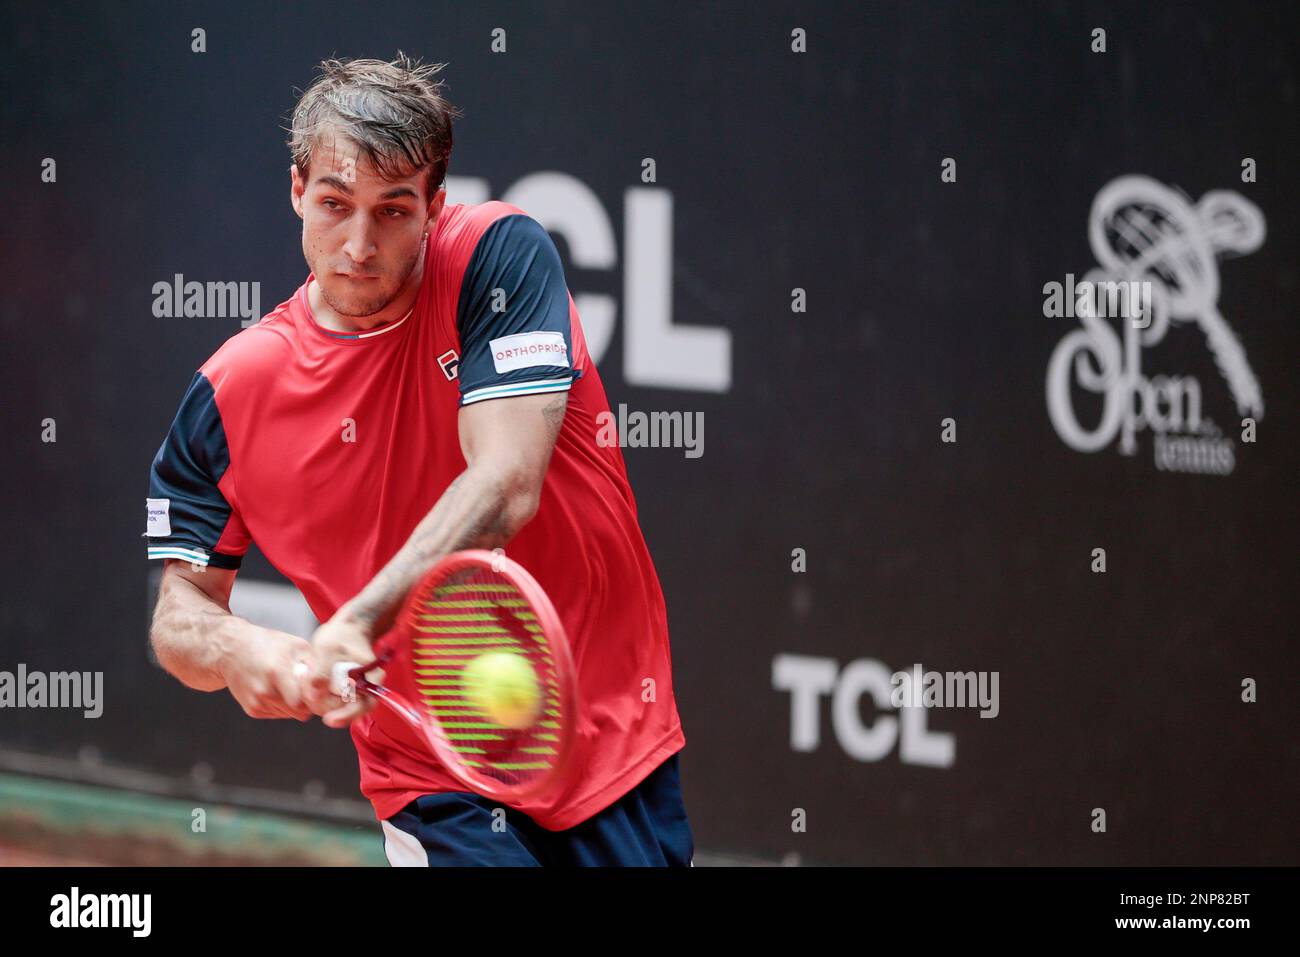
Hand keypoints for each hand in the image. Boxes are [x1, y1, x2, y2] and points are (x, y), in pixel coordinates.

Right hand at [220, 622, 314, 720]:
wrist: (232, 650)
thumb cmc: (267, 644)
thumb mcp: (295, 646)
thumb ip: (314, 664)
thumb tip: (333, 680)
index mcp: (277, 672)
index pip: (304, 703)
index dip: (316, 701)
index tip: (323, 694)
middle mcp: (264, 691)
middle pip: (298, 712)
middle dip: (309, 703)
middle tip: (311, 690)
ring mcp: (256, 702)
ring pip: (289, 715)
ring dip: (295, 705)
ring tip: (291, 685)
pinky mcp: (252, 710)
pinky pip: (277, 714)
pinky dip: (283, 706)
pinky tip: (278, 689)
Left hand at [302, 608, 383, 727]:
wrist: (349, 626)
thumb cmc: (340, 635)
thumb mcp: (326, 650)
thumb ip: (320, 674)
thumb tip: (315, 698)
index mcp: (371, 677)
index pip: (364, 705)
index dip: (346, 715)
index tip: (328, 719)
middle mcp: (368, 687)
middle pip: (351, 710)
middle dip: (330, 709)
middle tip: (310, 700)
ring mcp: (358, 688)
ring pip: (341, 707)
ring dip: (324, 703)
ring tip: (308, 690)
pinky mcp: (347, 688)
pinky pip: (336, 700)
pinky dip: (323, 698)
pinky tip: (311, 688)